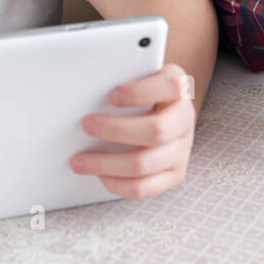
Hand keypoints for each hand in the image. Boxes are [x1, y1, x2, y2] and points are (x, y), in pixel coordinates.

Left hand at [69, 62, 194, 197]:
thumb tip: (84, 91)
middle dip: (115, 130)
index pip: (171, 86)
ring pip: (144, 164)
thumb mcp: (138, 76)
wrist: (161, 111)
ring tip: (78, 161)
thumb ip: (121, 77)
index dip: (141, 92)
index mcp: (179, 87)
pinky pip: (144, 188)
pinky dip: (117, 183)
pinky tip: (99, 175)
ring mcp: (182, 149)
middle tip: (86, 125)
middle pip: (155, 131)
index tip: (112, 96)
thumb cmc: (139, 91)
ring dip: (106, 164)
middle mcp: (184, 118)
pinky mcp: (174, 174)